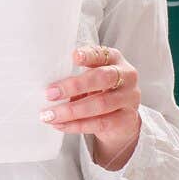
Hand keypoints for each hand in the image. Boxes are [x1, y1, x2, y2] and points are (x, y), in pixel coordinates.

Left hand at [41, 44, 141, 170]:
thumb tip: (49, 86)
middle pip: (102, 78)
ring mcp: (129, 98)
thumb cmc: (101, 92)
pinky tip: (60, 125)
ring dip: (71, 111)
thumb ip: (76, 75)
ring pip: (100, 104)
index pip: (103, 54)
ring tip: (50, 115)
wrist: (122, 119)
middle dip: (74, 86)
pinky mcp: (127, 119)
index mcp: (115, 59)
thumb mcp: (91, 78)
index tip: (74, 57)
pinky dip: (77, 125)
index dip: (89, 55)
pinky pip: (100, 123)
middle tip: (50, 93)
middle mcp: (126, 76)